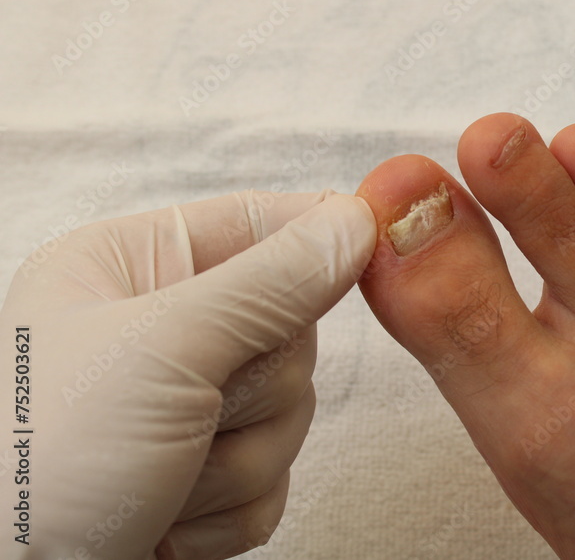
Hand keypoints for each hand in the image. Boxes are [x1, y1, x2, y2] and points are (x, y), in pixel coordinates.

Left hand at [1, 190, 374, 559]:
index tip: (374, 247)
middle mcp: (162, 330)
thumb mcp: (161, 350)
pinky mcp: (202, 477)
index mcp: (134, 268)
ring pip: (291, 412)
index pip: (260, 225)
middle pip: (292, 330)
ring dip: (237, 460)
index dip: (319, 239)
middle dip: (253, 390)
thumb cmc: (35, 466)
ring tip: (161, 479)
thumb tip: (355, 220)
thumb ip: (272, 283)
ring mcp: (184, 407)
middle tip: (189, 412)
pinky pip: (276, 478)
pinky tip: (164, 519)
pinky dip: (229, 510)